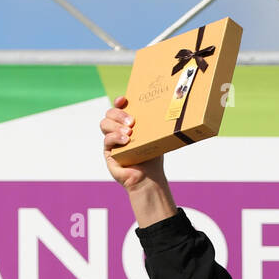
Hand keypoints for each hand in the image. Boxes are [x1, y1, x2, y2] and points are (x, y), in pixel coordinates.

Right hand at [101, 96, 177, 225]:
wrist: (149, 178)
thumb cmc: (153, 156)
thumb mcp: (155, 136)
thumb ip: (155, 123)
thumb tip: (173, 107)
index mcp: (126, 123)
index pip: (118, 108)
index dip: (119, 102)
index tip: (124, 99)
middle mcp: (116, 130)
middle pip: (109, 113)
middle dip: (119, 114)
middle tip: (132, 121)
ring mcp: (111, 141)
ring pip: (104, 124)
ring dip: (116, 125)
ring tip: (130, 132)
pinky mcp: (108, 152)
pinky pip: (107, 140)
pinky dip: (115, 138)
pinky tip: (126, 140)